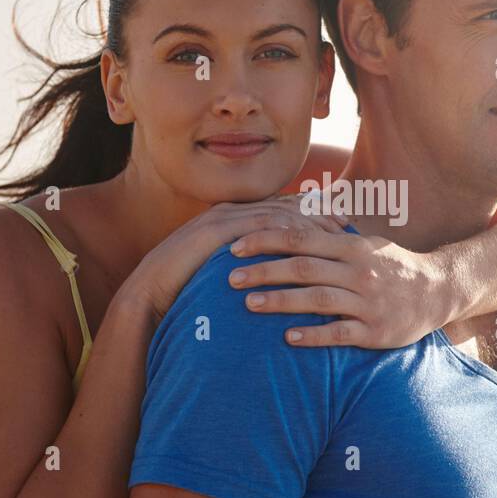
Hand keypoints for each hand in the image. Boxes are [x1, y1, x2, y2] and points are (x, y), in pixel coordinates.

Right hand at [126, 197, 347, 319]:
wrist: (149, 294)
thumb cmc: (186, 291)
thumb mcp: (226, 275)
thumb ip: (251, 269)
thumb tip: (279, 282)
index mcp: (235, 219)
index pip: (282, 209)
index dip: (314, 214)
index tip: (342, 226)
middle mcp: (231, 211)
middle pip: (285, 203)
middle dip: (319, 212)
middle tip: (347, 224)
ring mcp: (223, 217)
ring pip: (276, 210)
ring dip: (308, 218)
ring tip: (335, 231)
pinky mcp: (216, 230)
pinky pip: (257, 223)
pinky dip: (284, 227)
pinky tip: (307, 237)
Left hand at [226, 228, 455, 348]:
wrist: (439, 291)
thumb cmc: (392, 266)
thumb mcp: (365, 243)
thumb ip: (329, 235)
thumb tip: (286, 219)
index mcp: (352, 247)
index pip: (301, 238)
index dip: (265, 241)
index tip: (234, 247)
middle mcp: (359, 272)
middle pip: (303, 268)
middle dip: (264, 271)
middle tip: (230, 278)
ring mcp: (368, 302)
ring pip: (318, 299)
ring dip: (281, 301)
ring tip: (249, 304)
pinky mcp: (376, 331)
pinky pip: (340, 333)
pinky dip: (314, 335)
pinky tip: (288, 338)